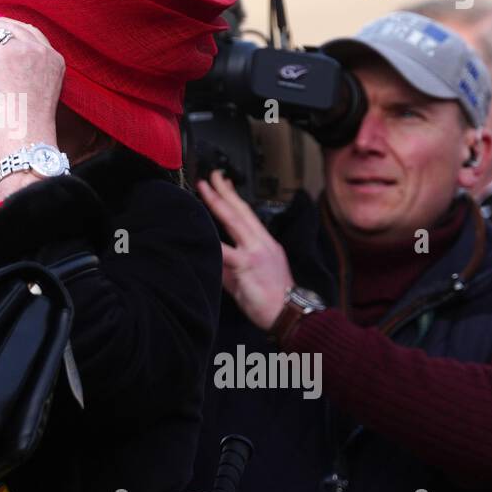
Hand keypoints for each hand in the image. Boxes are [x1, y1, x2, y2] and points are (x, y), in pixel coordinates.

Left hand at [0, 15, 64, 201]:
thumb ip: (31, 76)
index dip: (17, 29)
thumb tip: (9, 71)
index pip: (34, 35)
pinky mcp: (1, 54)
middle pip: (17, 28)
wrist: (27, 130)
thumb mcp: (40, 92)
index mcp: (55, 60)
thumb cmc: (30, 123)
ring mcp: (22, 50)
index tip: (4, 28)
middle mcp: (42, 50)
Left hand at [195, 169, 293, 330]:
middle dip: (224, 191)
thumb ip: (231, 262)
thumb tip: (212, 254)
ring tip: (204, 190)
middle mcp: (261, 243)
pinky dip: (214, 241)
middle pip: (240, 211)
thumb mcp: (252, 274)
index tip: (223, 182)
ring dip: (217, 204)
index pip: (247, 214)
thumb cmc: (272, 298)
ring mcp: (255, 252)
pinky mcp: (247, 265)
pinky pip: (226, 251)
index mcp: (264, 243)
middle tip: (211, 177)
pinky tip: (202, 230)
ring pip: (234, 222)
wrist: (289, 314)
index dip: (233, 196)